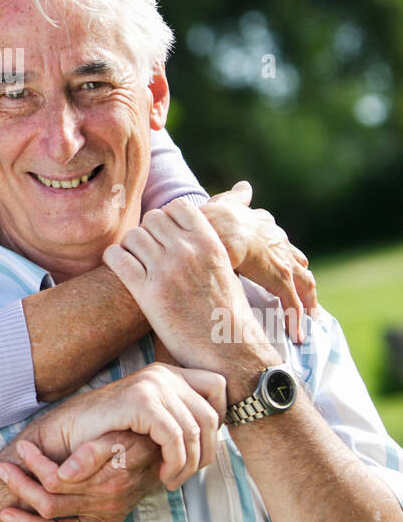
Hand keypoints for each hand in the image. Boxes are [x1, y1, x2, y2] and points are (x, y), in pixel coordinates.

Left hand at [0, 429, 161, 521]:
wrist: (165, 456)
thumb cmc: (136, 438)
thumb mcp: (118, 436)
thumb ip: (92, 453)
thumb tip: (63, 473)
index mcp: (105, 480)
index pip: (57, 480)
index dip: (35, 464)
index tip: (22, 447)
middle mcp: (104, 504)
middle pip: (51, 505)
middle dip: (21, 487)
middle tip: (2, 469)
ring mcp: (104, 518)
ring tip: (3, 512)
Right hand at [34, 359, 225, 490]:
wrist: (66, 434)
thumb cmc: (107, 434)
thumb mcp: (149, 424)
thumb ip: (179, 420)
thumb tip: (218, 440)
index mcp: (168, 373)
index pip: (218, 388)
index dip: (218, 422)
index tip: (199, 449)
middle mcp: (163, 373)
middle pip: (212, 414)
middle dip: (206, 452)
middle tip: (186, 474)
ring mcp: (152, 383)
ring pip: (197, 430)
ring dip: (189, 464)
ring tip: (172, 479)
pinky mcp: (140, 401)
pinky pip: (176, 437)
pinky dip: (176, 462)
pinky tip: (164, 475)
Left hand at [104, 199, 278, 397]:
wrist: (228, 350)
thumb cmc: (228, 312)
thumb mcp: (225, 267)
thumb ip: (205, 244)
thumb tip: (190, 224)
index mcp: (210, 241)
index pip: (177, 206)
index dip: (168, 218)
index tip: (166, 235)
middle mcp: (187, 251)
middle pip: (152, 219)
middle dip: (149, 233)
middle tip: (149, 252)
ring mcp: (166, 271)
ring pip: (133, 236)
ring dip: (131, 246)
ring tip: (136, 262)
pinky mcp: (148, 293)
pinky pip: (118, 258)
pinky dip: (114, 258)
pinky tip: (120, 267)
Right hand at [201, 181, 316, 342]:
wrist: (217, 227)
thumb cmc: (214, 217)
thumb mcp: (224, 202)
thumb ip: (236, 197)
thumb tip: (245, 187)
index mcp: (265, 227)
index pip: (282, 244)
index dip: (287, 258)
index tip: (290, 270)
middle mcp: (278, 242)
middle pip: (298, 264)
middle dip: (303, 283)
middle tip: (307, 302)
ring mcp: (281, 260)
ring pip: (303, 284)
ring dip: (306, 303)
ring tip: (306, 322)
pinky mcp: (279, 278)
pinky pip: (291, 302)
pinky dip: (295, 318)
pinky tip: (295, 334)